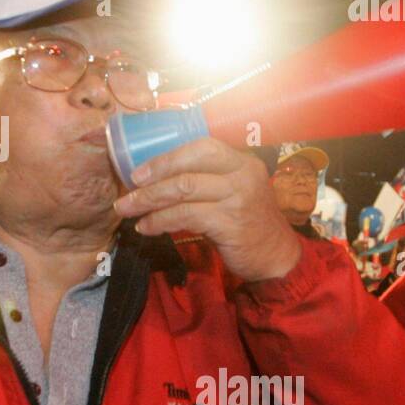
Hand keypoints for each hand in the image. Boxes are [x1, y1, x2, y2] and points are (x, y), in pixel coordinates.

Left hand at [113, 137, 302, 282]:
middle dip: (151, 181)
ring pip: (183, 192)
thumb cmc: (247, 222)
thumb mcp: (232, 192)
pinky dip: (161, 222)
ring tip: (128, 211)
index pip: (200, 147)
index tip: (139, 172)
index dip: (166, 158)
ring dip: (149, 202)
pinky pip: (186, 216)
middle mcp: (243, 174)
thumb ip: (205, 180)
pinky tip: (147, 228)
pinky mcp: (231, 223)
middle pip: (187, 170)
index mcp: (242, 161)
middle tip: (126, 193)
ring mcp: (238, 198)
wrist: (277, 257)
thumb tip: (155, 178)